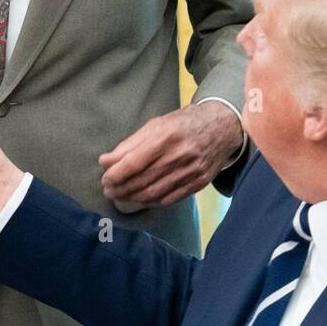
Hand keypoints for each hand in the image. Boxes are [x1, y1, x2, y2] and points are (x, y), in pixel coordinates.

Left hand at [98, 102, 242, 207]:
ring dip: (132, 198)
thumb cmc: (184, 123)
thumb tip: (106, 161)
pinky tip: (140, 199)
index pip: (134, 163)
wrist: (222, 127)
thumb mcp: (156, 125)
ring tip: (120, 196)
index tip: (105, 179)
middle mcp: (180, 155)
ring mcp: (191, 171)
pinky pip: (170, 199)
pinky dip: (151, 202)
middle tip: (108, 190)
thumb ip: (130, 144)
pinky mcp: (199, 182)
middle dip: (121, 189)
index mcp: (166, 136)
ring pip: (154, 193)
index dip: (116, 174)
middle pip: (142, 181)